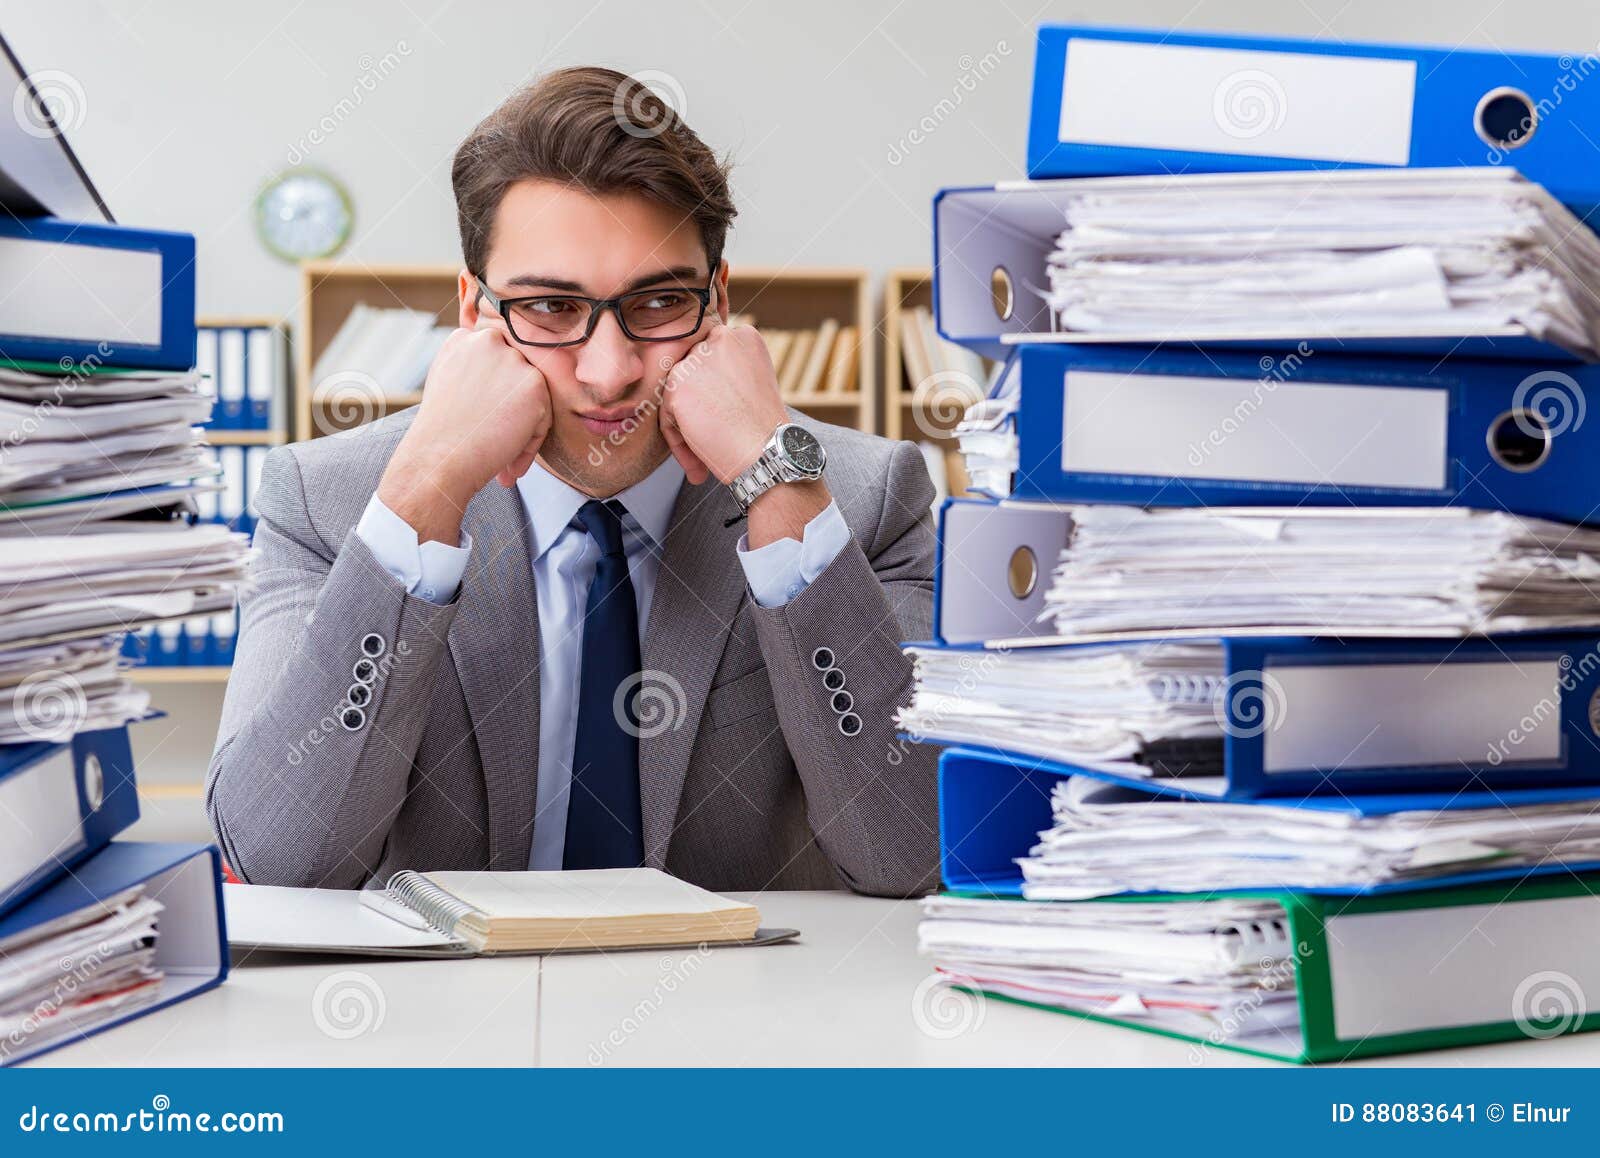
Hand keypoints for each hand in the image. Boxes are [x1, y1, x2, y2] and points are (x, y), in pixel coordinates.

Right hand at [377, 322, 550, 543]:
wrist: (438, 458)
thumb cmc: (440, 433)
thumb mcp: (448, 385)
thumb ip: (473, 370)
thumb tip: (502, 382)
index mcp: (465, 338)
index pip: (498, 364)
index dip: (495, 399)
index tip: (483, 424)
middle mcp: (490, 340)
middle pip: (517, 380)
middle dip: (510, 415)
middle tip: (494, 446)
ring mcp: (513, 361)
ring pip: (533, 400)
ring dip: (522, 433)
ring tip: (502, 464)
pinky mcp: (534, 385)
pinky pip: (544, 420)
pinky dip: (530, 446)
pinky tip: (509, 467)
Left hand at [659, 317, 787, 485]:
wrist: (768, 453)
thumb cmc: (763, 428)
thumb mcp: (754, 383)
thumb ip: (726, 372)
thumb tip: (698, 382)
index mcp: (742, 336)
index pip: (711, 358)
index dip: (714, 390)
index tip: (724, 415)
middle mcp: (719, 339)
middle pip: (692, 372)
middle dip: (697, 403)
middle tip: (714, 434)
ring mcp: (696, 360)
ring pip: (676, 391)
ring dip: (685, 422)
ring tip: (706, 449)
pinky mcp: (678, 383)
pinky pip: (667, 414)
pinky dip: (678, 439)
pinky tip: (698, 459)